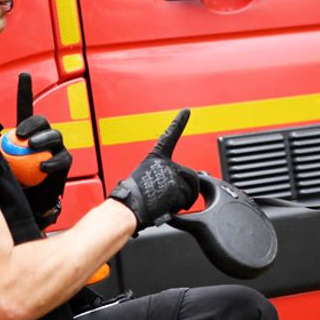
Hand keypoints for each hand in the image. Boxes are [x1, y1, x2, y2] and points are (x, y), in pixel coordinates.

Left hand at [9, 72, 70, 227]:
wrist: (29, 204)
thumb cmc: (10, 183)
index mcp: (27, 131)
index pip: (26, 107)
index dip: (25, 90)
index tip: (24, 74)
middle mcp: (44, 136)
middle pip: (42, 121)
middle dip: (34, 123)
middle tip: (20, 133)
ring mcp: (56, 148)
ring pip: (54, 136)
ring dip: (43, 140)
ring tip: (31, 146)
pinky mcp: (64, 163)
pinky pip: (61, 159)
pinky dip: (51, 162)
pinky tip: (42, 165)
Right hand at [109, 109, 198, 232]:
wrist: (128, 208)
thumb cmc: (132, 199)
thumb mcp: (145, 180)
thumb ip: (162, 178)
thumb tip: (173, 188)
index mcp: (155, 158)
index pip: (170, 136)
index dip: (179, 122)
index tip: (187, 110)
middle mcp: (165, 163)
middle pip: (190, 175)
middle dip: (189, 189)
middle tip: (175, 200)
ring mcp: (172, 173)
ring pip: (191, 189)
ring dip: (184, 199)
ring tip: (166, 204)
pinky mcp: (176, 185)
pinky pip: (188, 199)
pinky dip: (180, 206)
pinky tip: (166, 207)